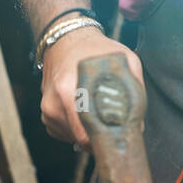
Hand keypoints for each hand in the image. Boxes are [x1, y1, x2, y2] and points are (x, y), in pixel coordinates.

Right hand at [39, 26, 143, 149]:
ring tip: (97, 110)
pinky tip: (83, 110)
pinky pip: (63, 132)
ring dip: (87, 132)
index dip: (104, 141)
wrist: (65, 40)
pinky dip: (76, 128)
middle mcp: (54, 103)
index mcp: (69, 91)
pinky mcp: (46, 113)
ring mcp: (47, 109)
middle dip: (99, 137)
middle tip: (112, 124)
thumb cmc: (94, 49)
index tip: (116, 138)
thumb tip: (137, 124)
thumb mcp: (125, 60)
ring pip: (72, 138)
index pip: (85, 136)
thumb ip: (134, 90)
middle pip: (80, 140)